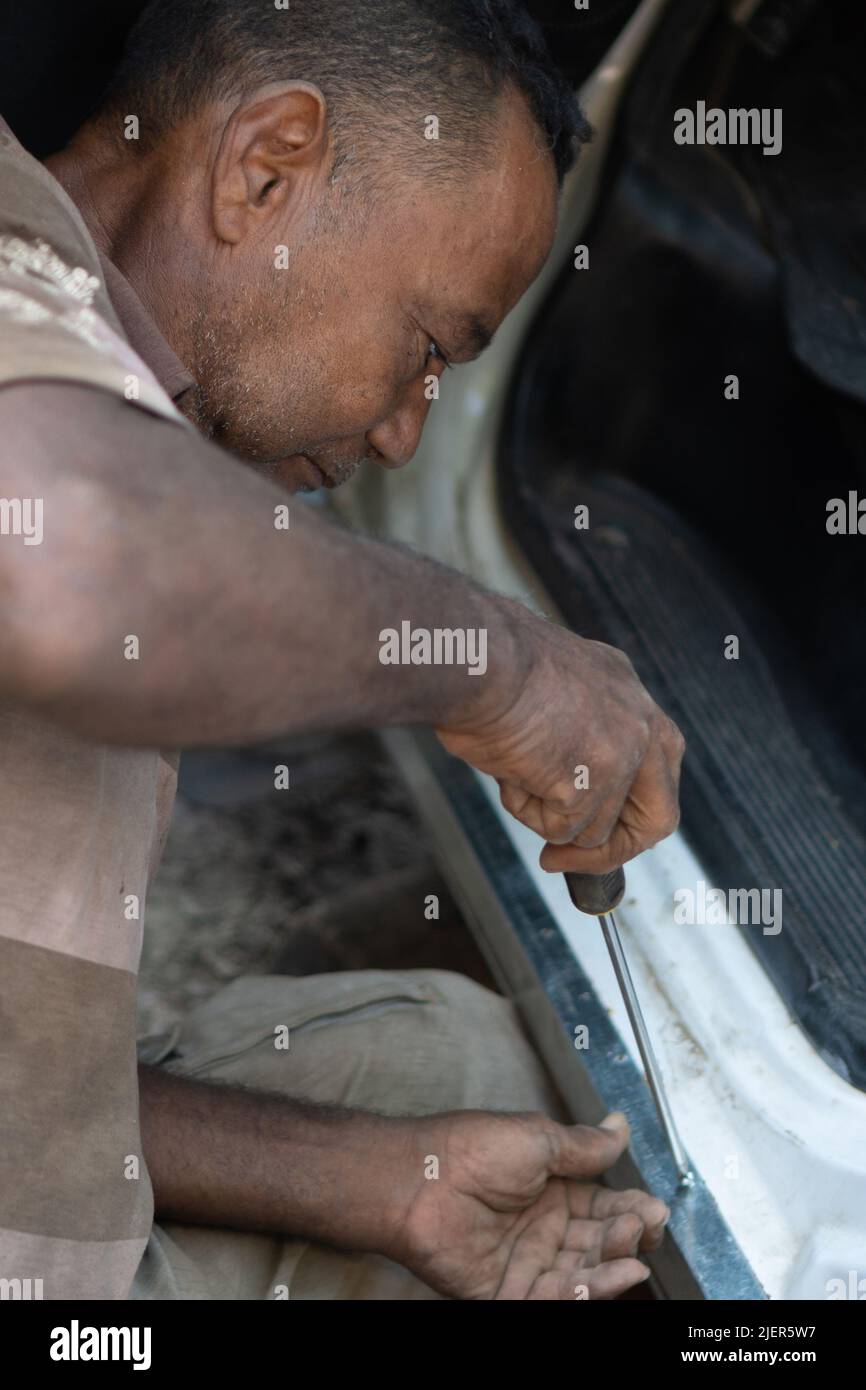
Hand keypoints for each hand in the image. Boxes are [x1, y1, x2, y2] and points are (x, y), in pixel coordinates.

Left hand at [391, 1109, 667, 1299]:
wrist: (422, 1178)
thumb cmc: (470, 1149)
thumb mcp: (538, 1139)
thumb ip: (584, 1145)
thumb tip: (619, 1126)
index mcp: (551, 1191)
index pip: (604, 1207)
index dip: (631, 1209)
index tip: (653, 1208)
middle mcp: (542, 1230)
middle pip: (598, 1243)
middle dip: (626, 1236)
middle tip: (642, 1225)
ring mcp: (526, 1263)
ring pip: (583, 1274)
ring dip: (612, 1266)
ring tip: (634, 1254)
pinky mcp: (506, 1292)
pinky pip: (553, 1298)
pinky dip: (585, 1292)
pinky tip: (610, 1275)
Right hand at [436, 601, 684, 872]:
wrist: (473, 655)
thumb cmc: (486, 666)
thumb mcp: (548, 692)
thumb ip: (573, 735)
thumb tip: (564, 798)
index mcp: (626, 690)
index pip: (654, 766)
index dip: (622, 808)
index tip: (586, 828)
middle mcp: (639, 721)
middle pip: (658, 816)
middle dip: (612, 849)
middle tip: (564, 859)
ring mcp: (623, 754)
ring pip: (595, 829)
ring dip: (544, 816)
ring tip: (511, 768)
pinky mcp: (594, 783)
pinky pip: (562, 830)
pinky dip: (526, 810)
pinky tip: (508, 769)